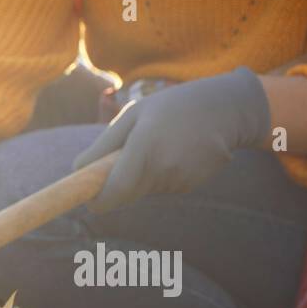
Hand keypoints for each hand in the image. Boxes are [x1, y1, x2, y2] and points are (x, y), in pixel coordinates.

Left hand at [74, 67, 269, 212]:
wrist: (228, 107)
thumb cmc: (172, 106)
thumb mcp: (134, 114)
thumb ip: (104, 145)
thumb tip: (77, 171)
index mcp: (145, 146)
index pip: (115, 191)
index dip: (99, 201)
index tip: (91, 199)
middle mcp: (164, 167)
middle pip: (126, 194)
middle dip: (120, 183)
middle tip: (130, 154)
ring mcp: (181, 178)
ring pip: (145, 191)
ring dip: (143, 176)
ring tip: (162, 145)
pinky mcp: (193, 184)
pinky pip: (165, 188)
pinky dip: (163, 175)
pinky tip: (179, 152)